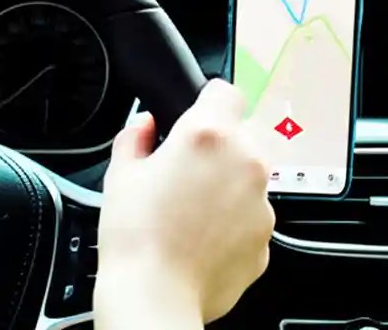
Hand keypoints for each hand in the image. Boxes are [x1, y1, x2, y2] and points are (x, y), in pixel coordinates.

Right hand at [95, 79, 274, 328]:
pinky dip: (233, 221)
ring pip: (248, 177)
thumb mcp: (121, 174)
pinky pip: (252, 215)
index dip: (207, 101)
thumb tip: (143, 126)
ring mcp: (260, 200)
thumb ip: (135, 136)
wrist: (155, 295)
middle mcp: (244, 161)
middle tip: (183, 175)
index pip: (226, 91)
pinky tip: (202, 236)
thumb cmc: (136, 238)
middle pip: (239, 136)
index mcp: (208, 135)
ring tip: (190, 211)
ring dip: (227, 186)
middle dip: (216, 149)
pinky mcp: (266, 234)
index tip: (197, 115)